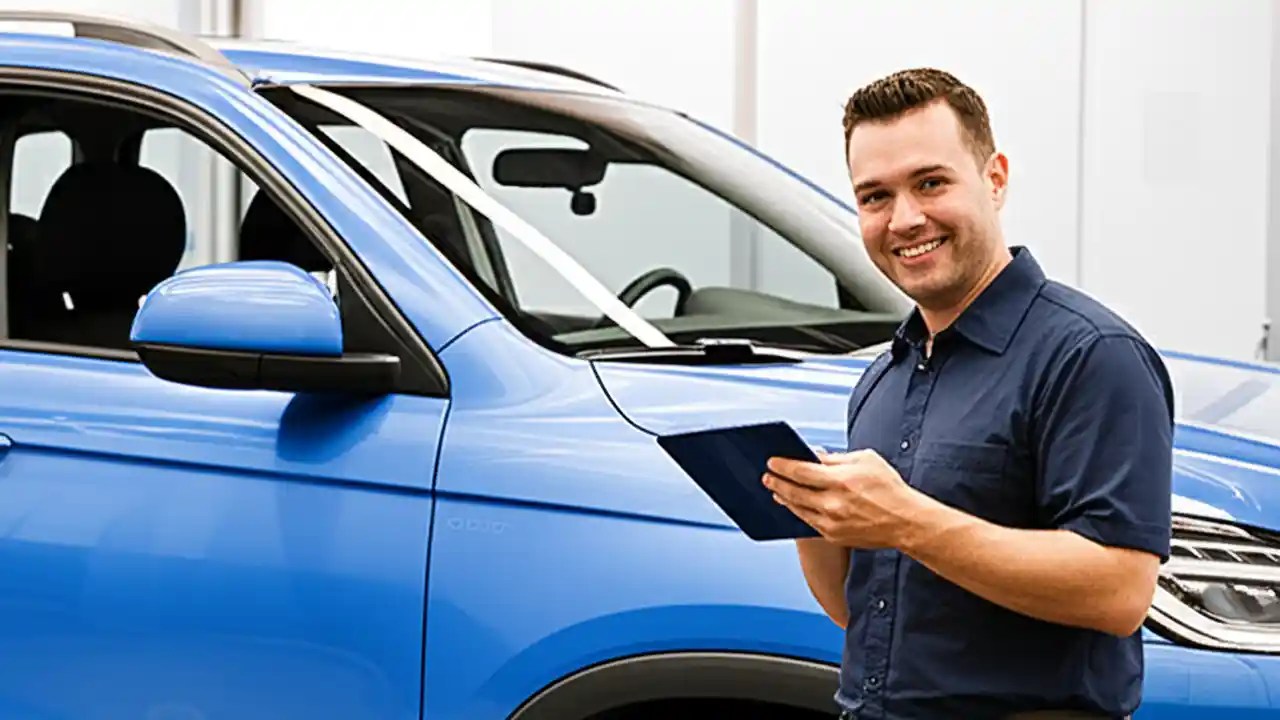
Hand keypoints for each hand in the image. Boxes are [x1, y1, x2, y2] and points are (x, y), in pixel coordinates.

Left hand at [764, 449, 923, 548]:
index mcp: (840, 480)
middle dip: (777, 482)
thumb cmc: (889, 488)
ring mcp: (831, 522)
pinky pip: (808, 522)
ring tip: (775, 489)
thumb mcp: (865, 460)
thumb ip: (836, 458)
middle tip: (766, 476)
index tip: (771, 461)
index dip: (782, 465)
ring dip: (783, 497)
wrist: (905, 521)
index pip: (800, 471)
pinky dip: (798, 512)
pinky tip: (793, 505)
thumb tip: (813, 455)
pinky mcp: (833, 535)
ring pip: (797, 508)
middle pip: (793, 491)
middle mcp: (833, 503)